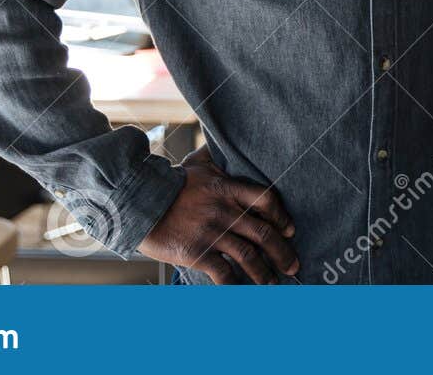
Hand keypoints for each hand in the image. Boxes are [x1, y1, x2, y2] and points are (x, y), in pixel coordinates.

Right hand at [138, 157, 297, 284]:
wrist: (140, 202)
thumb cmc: (170, 182)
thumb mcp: (197, 163)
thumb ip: (216, 156)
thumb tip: (224, 142)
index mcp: (228, 189)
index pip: (266, 201)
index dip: (282, 217)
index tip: (290, 230)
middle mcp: (225, 212)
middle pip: (264, 233)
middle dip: (282, 252)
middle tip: (292, 264)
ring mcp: (212, 233)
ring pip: (249, 256)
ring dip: (264, 273)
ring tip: (272, 282)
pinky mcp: (197, 253)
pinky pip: (224, 273)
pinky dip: (236, 285)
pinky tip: (243, 290)